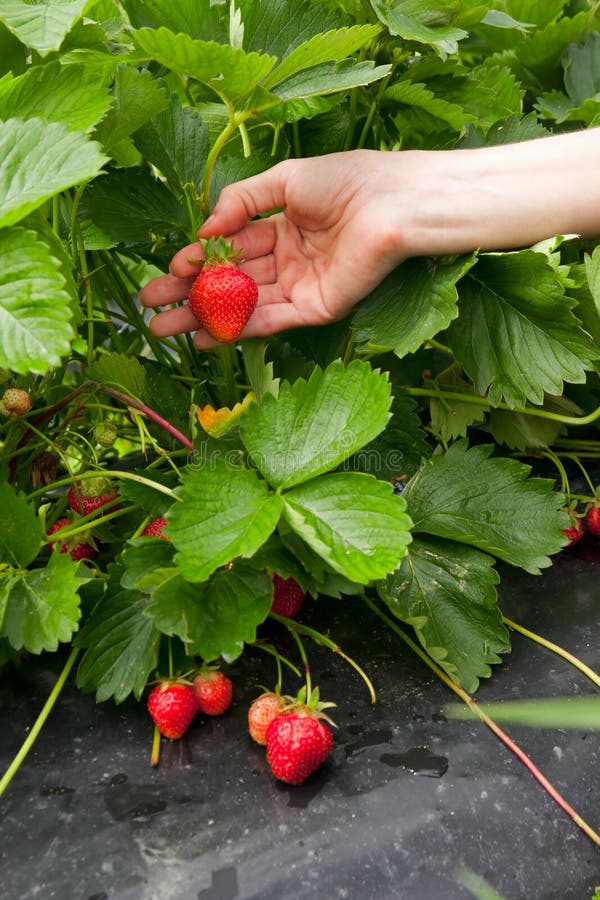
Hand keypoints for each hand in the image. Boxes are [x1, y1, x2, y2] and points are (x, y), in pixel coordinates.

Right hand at [140, 150, 410, 347]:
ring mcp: (301, 287)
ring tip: (163, 328)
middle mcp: (288, 261)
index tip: (168, 268)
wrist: (391, 202)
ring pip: (243, 305)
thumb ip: (241, 202)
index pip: (230, 248)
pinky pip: (271, 321)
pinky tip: (206, 338)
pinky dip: (239, 329)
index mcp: (281, 229)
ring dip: (202, 318)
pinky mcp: (316, 309)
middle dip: (188, 294)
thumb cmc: (346, 181)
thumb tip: (204, 230)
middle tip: (150, 306)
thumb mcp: (284, 181)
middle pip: (229, 281)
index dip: (198, 259)